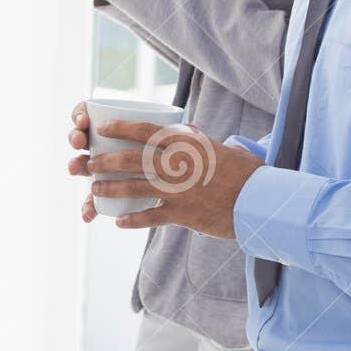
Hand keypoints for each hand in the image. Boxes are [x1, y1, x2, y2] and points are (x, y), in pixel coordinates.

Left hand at [66, 118, 262, 239]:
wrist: (262, 202)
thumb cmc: (244, 173)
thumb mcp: (219, 150)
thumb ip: (197, 141)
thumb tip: (186, 130)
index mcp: (186, 146)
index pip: (145, 131)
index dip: (120, 128)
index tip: (102, 128)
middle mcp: (178, 166)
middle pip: (130, 160)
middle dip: (104, 161)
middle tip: (88, 163)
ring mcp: (178, 191)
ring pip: (133, 188)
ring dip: (109, 189)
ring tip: (94, 190)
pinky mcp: (182, 214)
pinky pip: (150, 217)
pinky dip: (133, 220)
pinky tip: (119, 222)